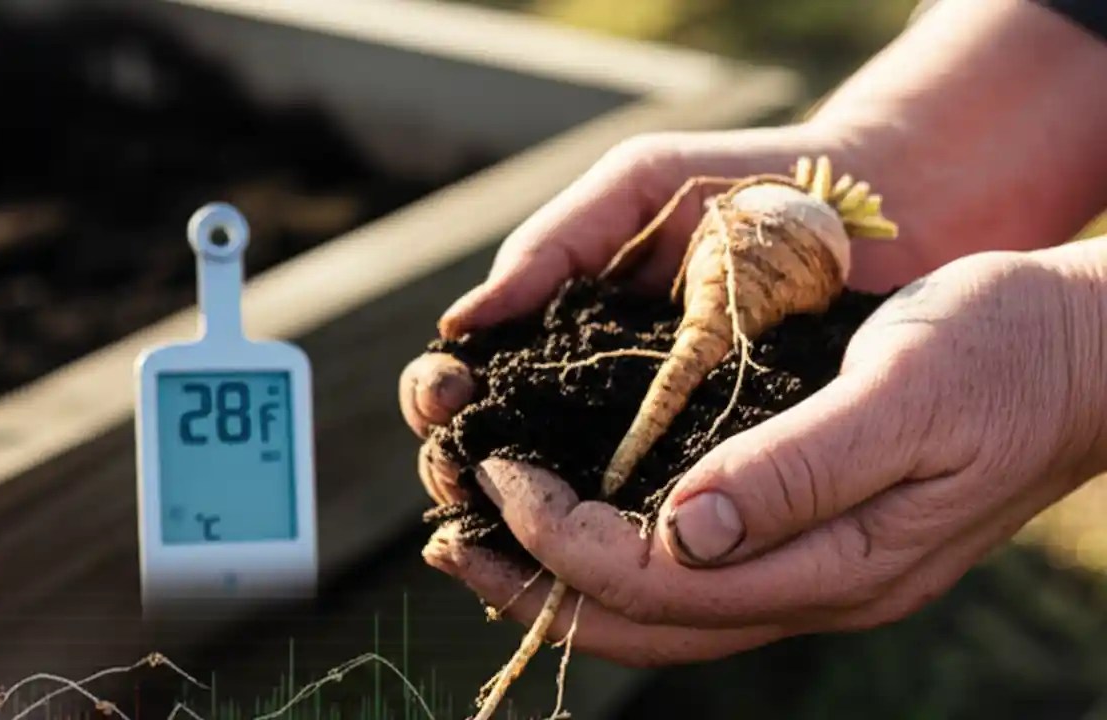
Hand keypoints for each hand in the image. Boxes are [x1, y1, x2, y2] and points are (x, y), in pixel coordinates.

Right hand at [402, 122, 940, 504]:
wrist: (877, 204)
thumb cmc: (749, 184)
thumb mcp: (642, 186)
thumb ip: (555, 240)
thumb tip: (460, 322)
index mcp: (565, 332)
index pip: (476, 384)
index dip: (443, 399)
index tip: (443, 397)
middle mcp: (600, 400)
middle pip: (506, 462)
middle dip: (465, 472)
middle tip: (461, 469)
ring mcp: (661, 448)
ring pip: (573, 516)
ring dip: (523, 531)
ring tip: (502, 522)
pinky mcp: (727, 483)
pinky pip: (664, 530)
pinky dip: (620, 548)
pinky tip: (592, 552)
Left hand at [421, 246, 1106, 666]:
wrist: (1079, 355)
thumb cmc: (1001, 354)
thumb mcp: (906, 394)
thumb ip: (798, 469)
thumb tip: (682, 532)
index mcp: (835, 561)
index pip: (661, 580)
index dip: (564, 538)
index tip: (499, 477)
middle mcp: (812, 584)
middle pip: (643, 621)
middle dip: (534, 584)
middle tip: (444, 539)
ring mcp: (809, 568)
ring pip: (658, 610)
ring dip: (559, 578)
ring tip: (476, 540)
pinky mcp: (805, 533)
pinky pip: (688, 574)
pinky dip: (610, 553)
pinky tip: (567, 521)